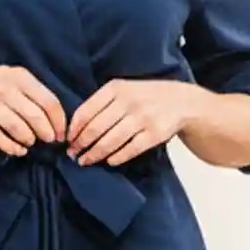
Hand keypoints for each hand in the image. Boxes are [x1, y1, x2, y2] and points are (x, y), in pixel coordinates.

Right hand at [0, 64, 66, 156]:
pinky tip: (18, 150)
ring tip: (31, 142)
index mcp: (19, 76)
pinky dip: (13, 148)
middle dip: (47, 133)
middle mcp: (5, 89)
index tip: (61, 133)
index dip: (58, 121)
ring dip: (30, 139)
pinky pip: (0, 138)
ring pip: (19, 129)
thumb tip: (55, 117)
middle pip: (36, 117)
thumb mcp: (10, 76)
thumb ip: (31, 91)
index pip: (49, 101)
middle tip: (49, 140)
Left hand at [67, 79, 204, 165]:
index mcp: (116, 88)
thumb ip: (101, 103)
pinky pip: (130, 150)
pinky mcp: (155, 134)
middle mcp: (128, 101)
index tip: (66, 140)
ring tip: (85, 161)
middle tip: (73, 154)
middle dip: (80, 145)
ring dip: (94, 154)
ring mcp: (143, 118)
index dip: (73, 130)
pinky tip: (109, 161)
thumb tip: (75, 128)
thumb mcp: (124, 89)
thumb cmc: (146, 96)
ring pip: (110, 141)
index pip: (86, 111)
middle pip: (95, 129)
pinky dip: (117, 158)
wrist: (182, 101)